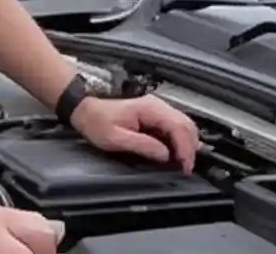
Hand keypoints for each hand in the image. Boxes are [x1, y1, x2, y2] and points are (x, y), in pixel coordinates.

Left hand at [70, 94, 200, 172]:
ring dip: (186, 144)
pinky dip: (178, 141)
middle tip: (185, 168)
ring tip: (181, 164)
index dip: (185, 148)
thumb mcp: (115, 139)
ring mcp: (157, 110)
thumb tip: (165, 155)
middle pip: (186, 124)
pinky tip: (173, 154)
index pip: (178, 127)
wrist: (85, 109)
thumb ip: (142, 145)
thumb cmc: (96, 122)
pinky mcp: (154, 116)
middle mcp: (157, 106)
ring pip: (183, 125)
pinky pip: (173, 128)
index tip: (185, 166)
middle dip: (190, 148)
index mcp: (150, 109)